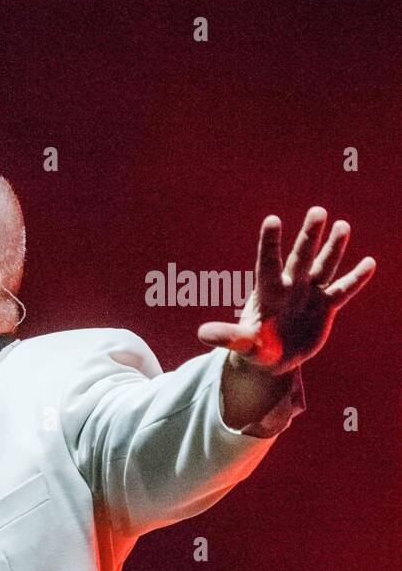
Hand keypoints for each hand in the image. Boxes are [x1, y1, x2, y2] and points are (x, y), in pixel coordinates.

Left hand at [198, 207, 375, 374]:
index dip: (270, 243)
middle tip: (318, 211)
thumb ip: (227, 337)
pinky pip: (342, 290)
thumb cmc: (254, 349)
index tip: (272, 219)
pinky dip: (355, 279)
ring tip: (342, 226)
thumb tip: (201, 333)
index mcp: (267, 294)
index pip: (268, 263)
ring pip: (323, 266)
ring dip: (333, 248)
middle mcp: (290, 288)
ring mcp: (309, 295)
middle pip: (300, 258)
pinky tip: (369, 262)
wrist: (273, 359)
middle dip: (309, 237)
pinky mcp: (326, 307)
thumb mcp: (242, 345)